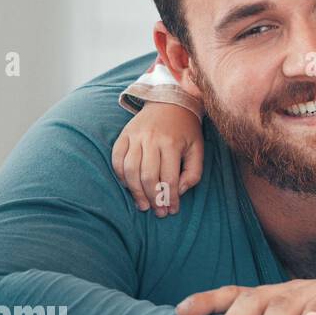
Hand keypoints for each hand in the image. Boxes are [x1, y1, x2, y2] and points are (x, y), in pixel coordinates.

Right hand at [111, 101, 203, 216]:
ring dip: (135, 192)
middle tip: (158, 212)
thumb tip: (178, 191)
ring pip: (130, 170)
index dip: (170, 197)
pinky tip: (129, 187)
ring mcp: (135, 137)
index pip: (169, 178)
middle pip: (148, 176)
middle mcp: (151, 140)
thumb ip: (193, 172)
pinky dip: (120, 176)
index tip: (171, 210)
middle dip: (153, 198)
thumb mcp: (198, 149)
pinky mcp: (124, 135)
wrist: (170, 102)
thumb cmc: (186, 130)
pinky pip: (117, 159)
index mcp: (172, 143)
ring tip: (144, 205)